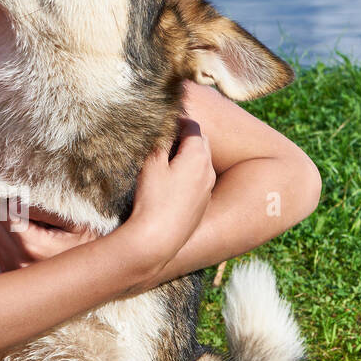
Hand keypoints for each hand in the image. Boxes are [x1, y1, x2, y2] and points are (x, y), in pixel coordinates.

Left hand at [0, 204, 99, 270]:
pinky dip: (0, 236)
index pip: (4, 215)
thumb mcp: (73, 222)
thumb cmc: (89, 245)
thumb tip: (13, 198)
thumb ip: (43, 209)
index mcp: (33, 246)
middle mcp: (20, 262)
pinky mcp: (16, 276)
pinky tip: (8, 224)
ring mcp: (16, 272)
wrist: (96, 275)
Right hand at [127, 117, 215, 269]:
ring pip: (202, 162)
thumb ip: (160, 142)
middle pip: (201, 142)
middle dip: (186, 136)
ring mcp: (208, 189)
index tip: (164, 121)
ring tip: (168, 158)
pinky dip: (190, 174)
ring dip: (189, 156)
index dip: (178, 121)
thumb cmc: (153, 199)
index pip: (192, 127)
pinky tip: (172, 183)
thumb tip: (163, 128)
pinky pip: (200, 181)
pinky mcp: (203, 205)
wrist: (159, 239)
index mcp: (198, 155)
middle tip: (166, 136)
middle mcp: (208, 170)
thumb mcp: (151, 164)